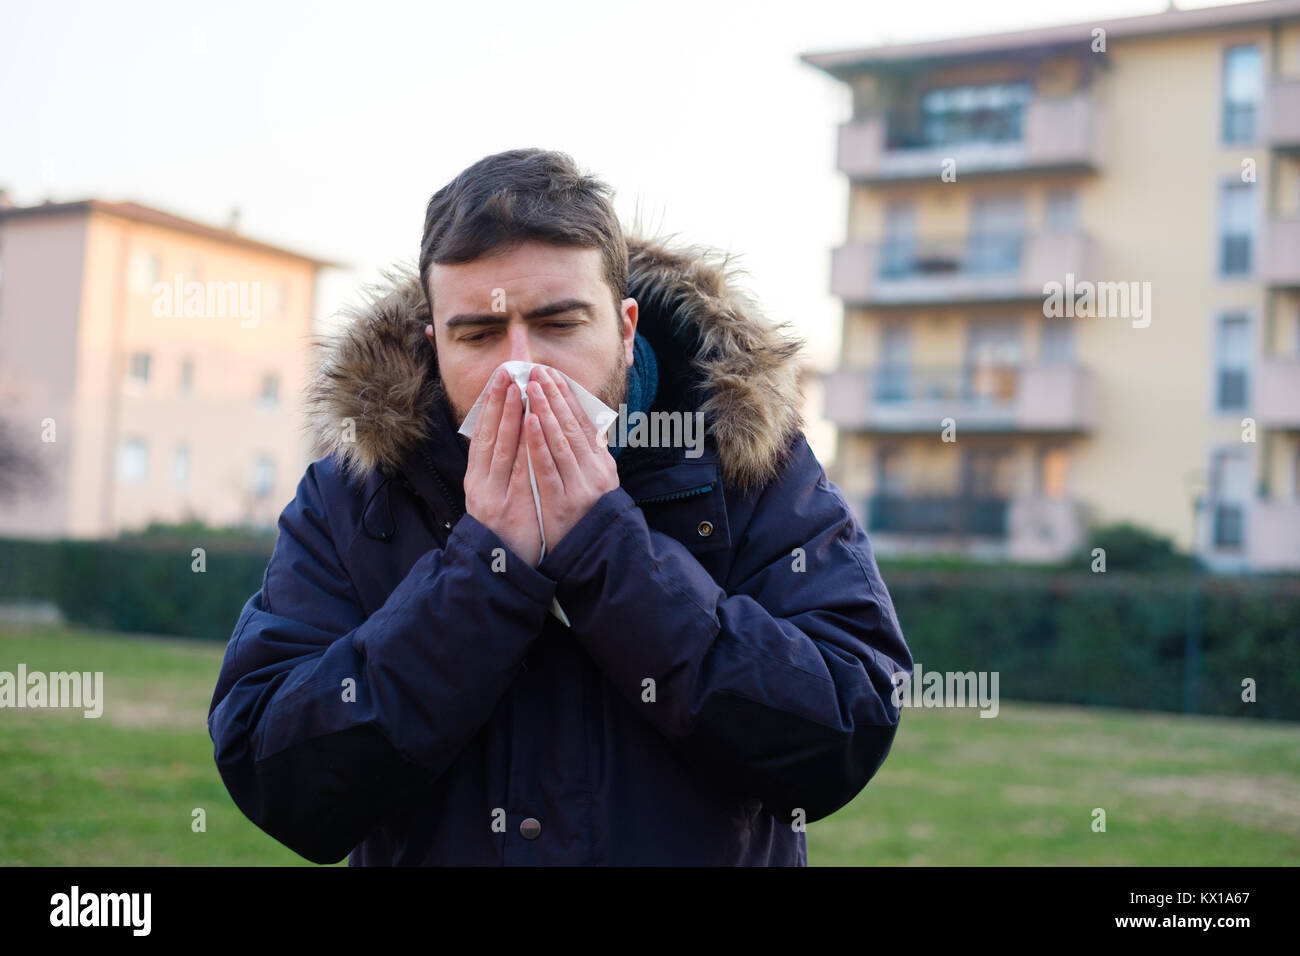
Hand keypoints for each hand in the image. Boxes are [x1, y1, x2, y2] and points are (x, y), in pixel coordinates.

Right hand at [464, 367, 542, 567]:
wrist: (496, 571)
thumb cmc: (501, 532)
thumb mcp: (493, 498)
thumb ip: (498, 471)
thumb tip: (509, 436)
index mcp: (476, 479)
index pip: (483, 435)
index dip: (491, 406)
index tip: (500, 379)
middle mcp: (481, 485)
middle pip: (490, 436)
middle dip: (500, 403)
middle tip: (508, 373)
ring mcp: (495, 497)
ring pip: (503, 450)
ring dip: (511, 418)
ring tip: (520, 391)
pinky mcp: (512, 510)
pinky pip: (519, 474)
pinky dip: (524, 449)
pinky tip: (530, 429)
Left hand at [522, 366, 619, 553]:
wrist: (598, 554)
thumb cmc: (592, 517)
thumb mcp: (599, 484)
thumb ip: (594, 456)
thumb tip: (591, 426)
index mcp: (602, 464)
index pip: (585, 422)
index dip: (568, 397)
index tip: (553, 375)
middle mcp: (594, 471)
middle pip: (573, 426)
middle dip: (554, 396)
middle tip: (538, 371)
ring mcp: (580, 486)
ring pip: (561, 441)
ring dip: (546, 411)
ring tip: (531, 387)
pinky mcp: (563, 502)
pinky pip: (549, 467)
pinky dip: (539, 442)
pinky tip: (530, 422)